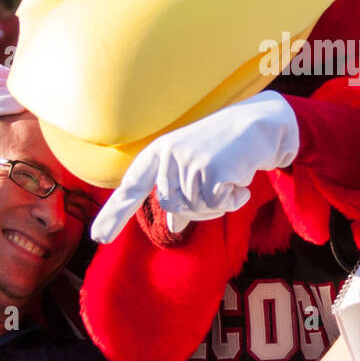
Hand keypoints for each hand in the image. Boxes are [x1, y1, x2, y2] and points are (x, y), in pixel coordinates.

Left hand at [91, 91, 300, 243]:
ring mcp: (188, 162)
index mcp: (160, 152)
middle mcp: (169, 155)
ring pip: (198, 209)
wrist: (260, 123)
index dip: (115, 213)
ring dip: (220, 202)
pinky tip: (242, 181)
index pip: (131, 186)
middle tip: (220, 188)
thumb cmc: (227, 147)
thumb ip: (180, 193)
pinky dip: (234, 199)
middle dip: (200, 208)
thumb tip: (171, 227)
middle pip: (174, 208)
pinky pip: (218, 205)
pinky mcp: (211, 170)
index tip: (99, 237)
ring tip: (231, 177)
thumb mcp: (196, 167)